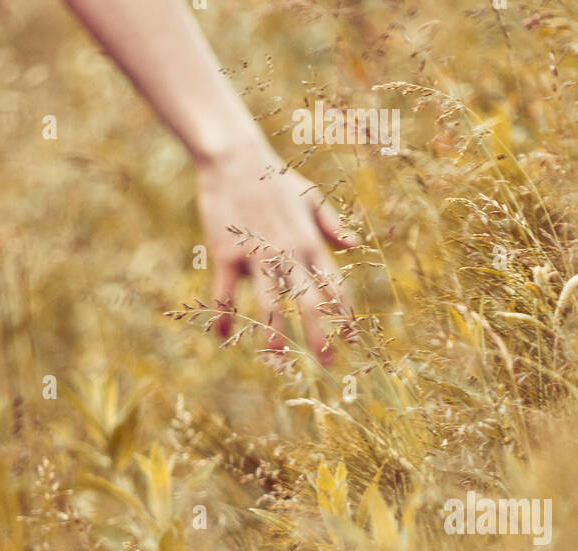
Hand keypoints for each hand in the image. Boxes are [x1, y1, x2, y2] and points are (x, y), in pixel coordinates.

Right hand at [196, 139, 357, 366]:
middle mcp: (288, 253)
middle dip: (320, 335)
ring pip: (270, 304)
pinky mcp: (228, 254)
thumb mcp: (310, 197)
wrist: (234, 159)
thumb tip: (354, 246)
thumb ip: (332, 225)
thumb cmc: (273, 179)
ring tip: (277, 362)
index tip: (354, 339)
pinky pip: (225, 294)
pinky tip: (223, 337)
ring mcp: (257, 255)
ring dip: (274, 335)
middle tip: (328, 364)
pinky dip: (224, 317)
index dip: (346, 314)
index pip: (335, 285)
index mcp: (310, 242)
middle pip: (310, 303)